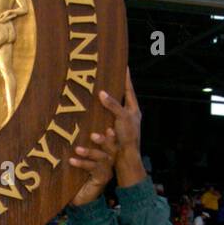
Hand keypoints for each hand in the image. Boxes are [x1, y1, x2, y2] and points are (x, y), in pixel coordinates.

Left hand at [66, 125, 116, 206]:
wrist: (78, 201)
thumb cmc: (75, 180)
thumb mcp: (74, 165)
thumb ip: (75, 152)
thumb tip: (62, 138)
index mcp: (103, 158)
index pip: (109, 144)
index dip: (110, 136)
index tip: (109, 127)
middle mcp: (107, 164)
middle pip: (110, 149)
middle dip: (104, 141)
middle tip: (93, 134)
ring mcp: (105, 172)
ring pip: (103, 158)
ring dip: (90, 152)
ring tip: (77, 149)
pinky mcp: (101, 180)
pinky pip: (95, 169)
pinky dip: (84, 164)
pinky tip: (72, 161)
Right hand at [96, 67, 146, 186]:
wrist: (125, 159)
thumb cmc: (128, 137)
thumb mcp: (122, 117)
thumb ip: (112, 104)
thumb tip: (101, 93)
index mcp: (133, 110)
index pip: (129, 89)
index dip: (126, 78)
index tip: (123, 66)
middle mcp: (128, 115)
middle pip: (120, 98)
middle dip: (113, 88)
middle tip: (106, 78)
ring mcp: (120, 124)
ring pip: (111, 109)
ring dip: (103, 102)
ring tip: (94, 92)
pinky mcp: (111, 132)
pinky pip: (103, 119)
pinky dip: (97, 115)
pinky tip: (90, 112)